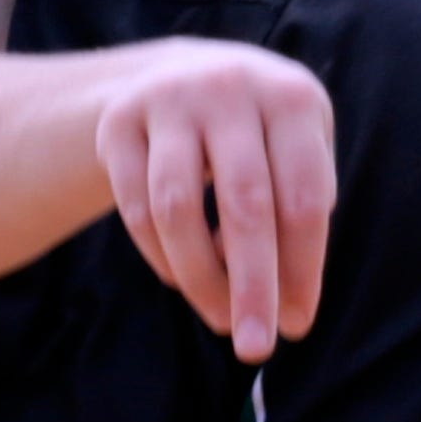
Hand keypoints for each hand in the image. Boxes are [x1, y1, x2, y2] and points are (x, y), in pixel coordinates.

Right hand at [94, 37, 335, 362]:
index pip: (303, 199)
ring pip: (178, 211)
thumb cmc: (257, 134)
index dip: (301, 269)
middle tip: (256, 348)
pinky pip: (137, 209)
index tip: (297, 324)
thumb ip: (298, 214)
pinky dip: (162, 257)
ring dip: (200, 280)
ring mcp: (168, 100)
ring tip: (221, 320)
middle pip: (245, 206)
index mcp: (292, 97)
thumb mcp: (294, 149)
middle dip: (252, 288)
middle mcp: (229, 88)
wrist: (179, 73)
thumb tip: (285, 304)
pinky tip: (184, 281)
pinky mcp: (118, 123)